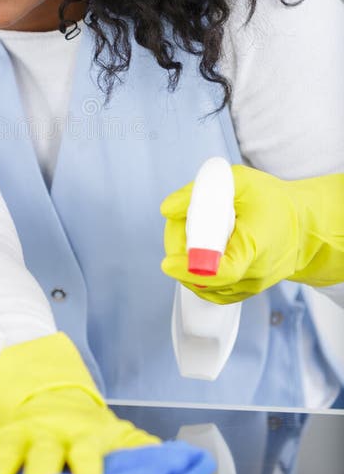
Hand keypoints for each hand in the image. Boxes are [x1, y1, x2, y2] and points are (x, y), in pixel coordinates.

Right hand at [0, 333, 159, 473]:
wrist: (50, 391)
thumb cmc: (86, 424)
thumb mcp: (116, 432)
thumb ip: (141, 447)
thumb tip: (175, 463)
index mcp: (82, 436)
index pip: (86, 453)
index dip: (88, 469)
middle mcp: (51, 434)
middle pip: (45, 453)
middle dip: (42, 472)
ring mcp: (23, 434)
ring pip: (10, 449)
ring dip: (2, 468)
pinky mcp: (1, 437)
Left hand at [161, 165, 343, 303]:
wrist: (305, 226)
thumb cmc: (275, 202)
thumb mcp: (240, 182)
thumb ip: (202, 191)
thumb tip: (168, 209)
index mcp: (253, 248)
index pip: (220, 271)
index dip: (190, 269)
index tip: (168, 263)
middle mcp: (253, 275)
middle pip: (203, 279)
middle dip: (180, 255)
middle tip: (178, 226)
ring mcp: (249, 287)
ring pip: (204, 287)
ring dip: (186, 264)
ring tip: (192, 233)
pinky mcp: (245, 291)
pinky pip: (213, 291)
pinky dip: (198, 274)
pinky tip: (197, 251)